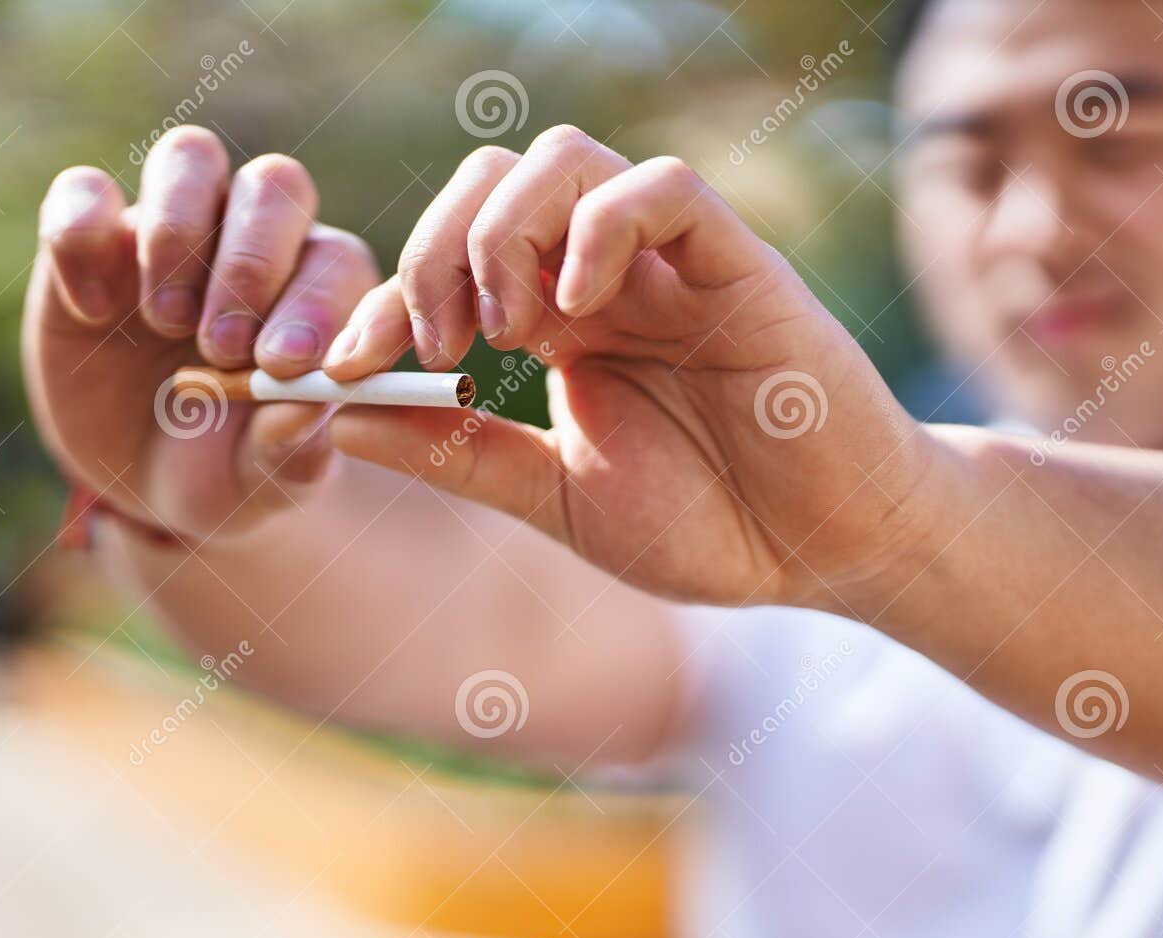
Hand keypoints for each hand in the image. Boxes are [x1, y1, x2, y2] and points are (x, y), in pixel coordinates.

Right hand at [22, 127, 377, 538]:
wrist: (138, 478)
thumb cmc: (227, 468)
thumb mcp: (262, 480)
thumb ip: (292, 449)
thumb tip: (309, 407)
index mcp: (318, 294)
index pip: (338, 263)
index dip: (316, 305)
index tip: (282, 365)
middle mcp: (254, 242)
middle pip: (275, 186)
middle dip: (250, 266)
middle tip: (220, 348)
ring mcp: (173, 229)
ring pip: (191, 158)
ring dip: (179, 237)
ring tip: (165, 323)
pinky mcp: (91, 238)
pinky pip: (84, 192)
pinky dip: (86, 238)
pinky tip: (95, 311)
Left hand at [324, 126, 926, 608]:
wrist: (828, 551)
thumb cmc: (711, 528)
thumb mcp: (556, 499)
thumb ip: (456, 452)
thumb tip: (336, 418)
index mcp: (559, 325)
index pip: (448, 262)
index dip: (377, 304)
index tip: (334, 368)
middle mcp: (606, 277)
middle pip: (489, 183)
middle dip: (432, 251)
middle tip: (433, 343)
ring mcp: (672, 264)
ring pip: (564, 161)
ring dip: (504, 230)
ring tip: (504, 328)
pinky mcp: (740, 263)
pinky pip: (663, 190)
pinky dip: (603, 228)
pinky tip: (576, 311)